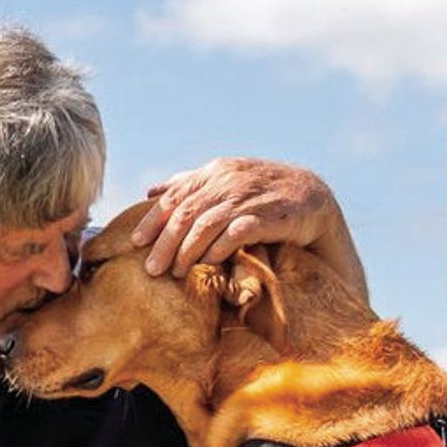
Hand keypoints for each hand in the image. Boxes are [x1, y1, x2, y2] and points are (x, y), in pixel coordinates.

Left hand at [131, 158, 357, 284]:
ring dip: (188, 251)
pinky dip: (219, 248)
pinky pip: (237, 233)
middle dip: (165, 244)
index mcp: (215, 172)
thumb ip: (190, 184)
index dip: (152, 220)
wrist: (312, 196)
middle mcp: (229, 181)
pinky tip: (208, 264)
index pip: (175, 196)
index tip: (135, 243)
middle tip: (152, 270)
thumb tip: (151, 192)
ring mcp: (249, 198)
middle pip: (186, 213)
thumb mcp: (226, 181)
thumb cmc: (262, 193)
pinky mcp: (269, 216)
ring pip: (207, 224)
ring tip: (177, 273)